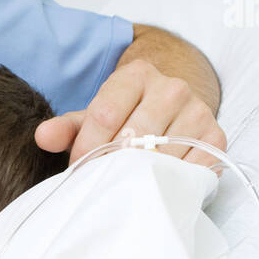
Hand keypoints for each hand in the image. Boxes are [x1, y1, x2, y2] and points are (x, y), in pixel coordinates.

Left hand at [34, 59, 226, 169]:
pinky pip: (190, 166)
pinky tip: (155, 182)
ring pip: (161, 154)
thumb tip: (43, 137)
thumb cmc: (128, 114)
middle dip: (111, 163)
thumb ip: (67, 126)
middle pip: (134, 135)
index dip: (87, 146)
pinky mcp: (215, 136)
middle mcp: (171, 87)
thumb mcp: (96, 114)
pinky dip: (170, 179)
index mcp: (137, 74)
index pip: (105, 114)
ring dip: (139, 175)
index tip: (78, 166)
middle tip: (100, 180)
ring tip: (124, 184)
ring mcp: (197, 111)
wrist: (172, 106)